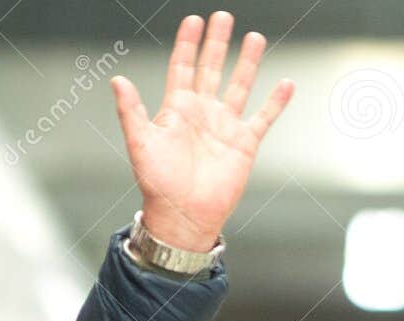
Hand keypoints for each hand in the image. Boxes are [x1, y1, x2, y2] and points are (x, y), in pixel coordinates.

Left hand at [110, 11, 293, 250]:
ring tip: (254, 38)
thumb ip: (131, 111)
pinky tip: (286, 84)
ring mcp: (224, 127)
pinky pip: (263, 117)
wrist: (183, 217)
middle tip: (222, 17)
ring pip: (239, 85)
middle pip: (211, 69)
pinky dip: (276, 102)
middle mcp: (202, 114)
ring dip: (247, 62)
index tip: (193, 20)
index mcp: (177, 110)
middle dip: (216, 43)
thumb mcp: (141, 144)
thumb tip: (117, 80)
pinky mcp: (244, 144)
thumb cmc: (158, 186)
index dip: (187, 44)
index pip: (182, 68)